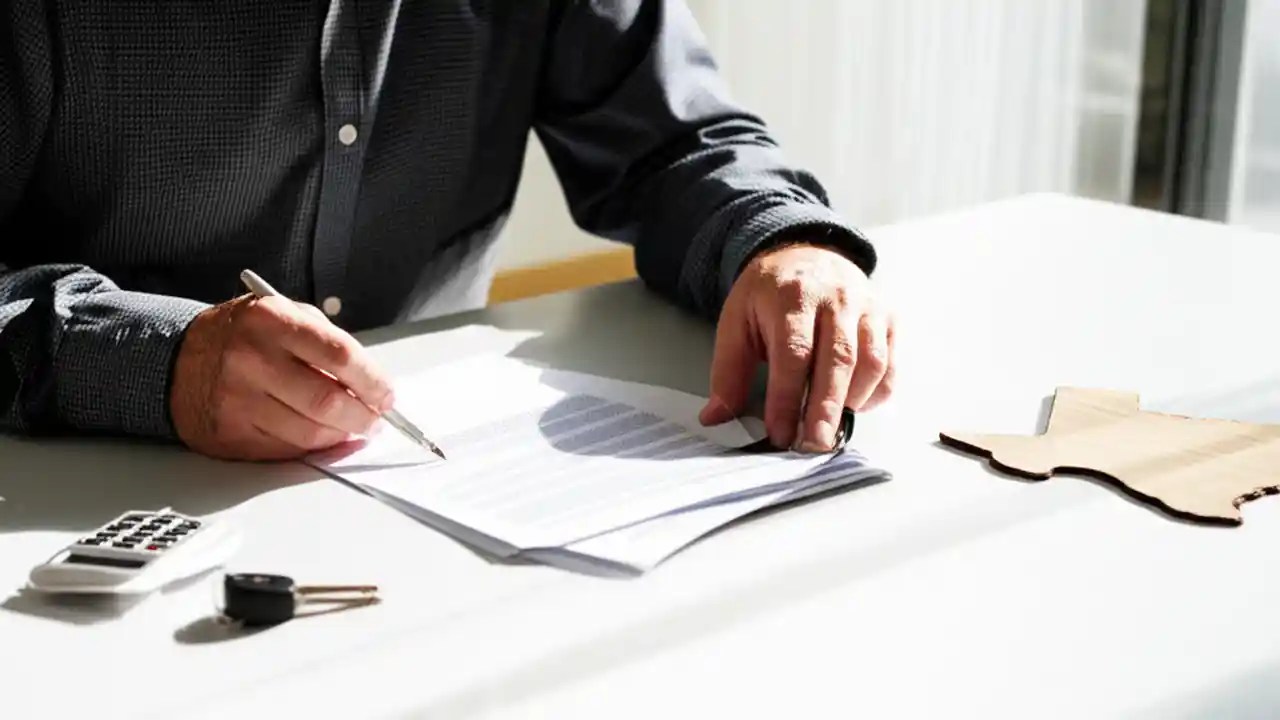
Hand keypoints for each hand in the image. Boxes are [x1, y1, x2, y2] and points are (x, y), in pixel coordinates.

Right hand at [170, 295, 394, 460]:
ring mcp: (238, 400)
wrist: (176, 359)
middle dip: (363, 416)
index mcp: (272, 322)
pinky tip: (322, 438)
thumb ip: (327, 343)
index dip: (373, 381)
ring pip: (310, 433)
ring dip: (341, 436)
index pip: (340, 355)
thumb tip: (371, 385)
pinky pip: (285, 450)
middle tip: (374, 419)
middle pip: (327, 401)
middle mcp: (252, 360)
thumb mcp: (283, 316)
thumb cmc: (242, 336)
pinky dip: (313, 449)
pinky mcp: (229, 433)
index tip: (387, 395)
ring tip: (351, 428)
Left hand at [699, 242, 894, 450]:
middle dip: (825, 409)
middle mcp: (836, 299)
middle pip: (838, 360)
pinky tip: (853, 406)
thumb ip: (728, 372)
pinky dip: (876, 393)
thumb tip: (717, 418)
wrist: (805, 253)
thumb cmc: (770, 294)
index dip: (787, 399)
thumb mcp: (736, 322)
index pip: (794, 354)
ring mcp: (867, 307)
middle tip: (814, 446)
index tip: (779, 434)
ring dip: (852, 402)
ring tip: (830, 428)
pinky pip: (891, 364)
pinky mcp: (888, 318)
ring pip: (871, 363)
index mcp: (792, 297)